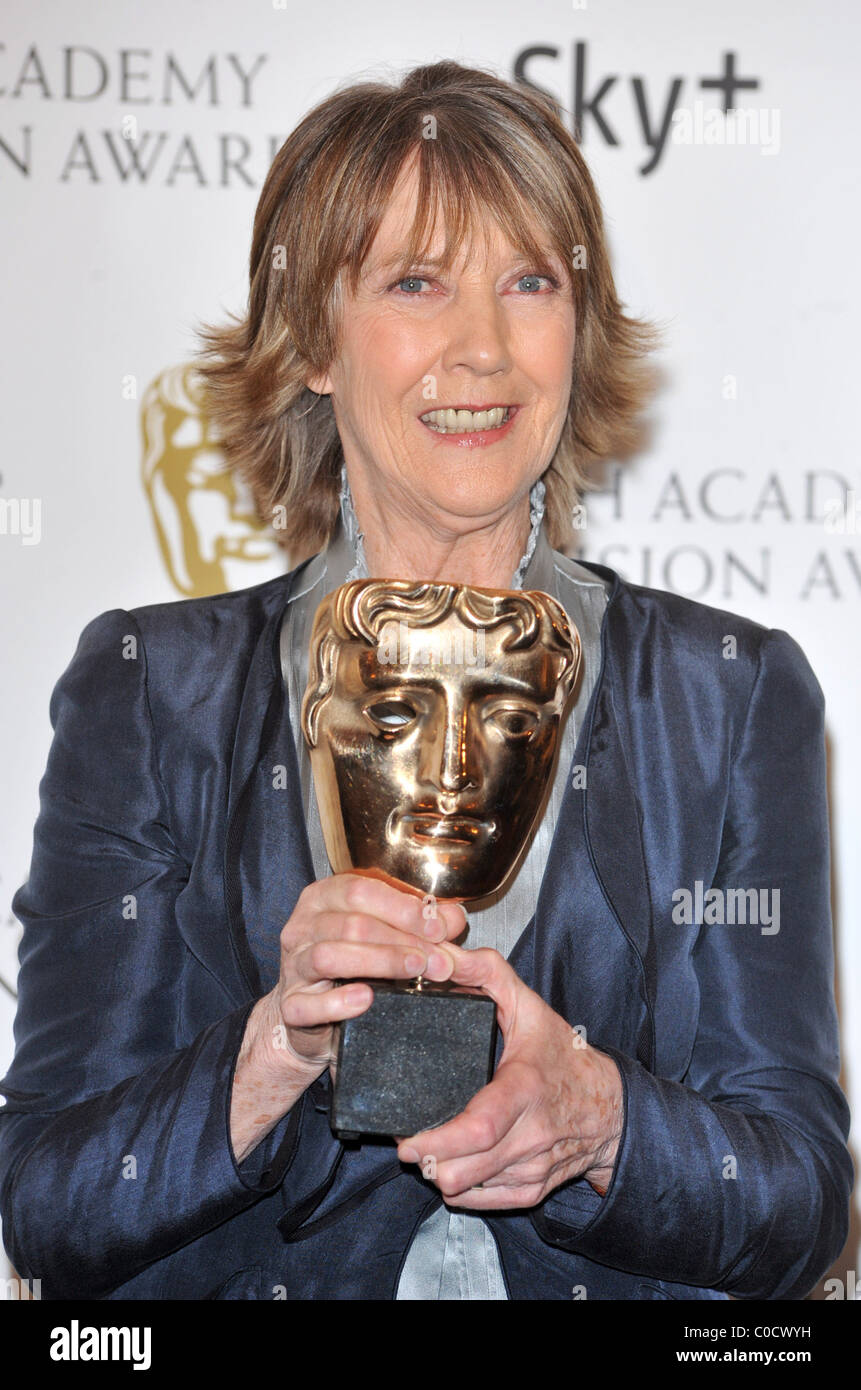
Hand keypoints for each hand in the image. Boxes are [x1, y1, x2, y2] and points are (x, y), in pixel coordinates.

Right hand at [230, 876, 464, 1162]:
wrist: (312, 1017)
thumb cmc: (351, 966)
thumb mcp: (384, 934)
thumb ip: (418, 922)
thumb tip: (452, 918)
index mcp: (324, 898)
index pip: (361, 890)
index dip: (404, 907)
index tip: (439, 926)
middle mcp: (303, 927)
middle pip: (351, 923)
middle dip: (401, 939)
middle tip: (437, 958)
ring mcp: (293, 966)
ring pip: (329, 955)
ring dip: (379, 962)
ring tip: (414, 971)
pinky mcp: (291, 1005)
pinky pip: (308, 1004)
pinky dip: (339, 1002)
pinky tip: (366, 998)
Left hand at [396, 945, 623, 1208]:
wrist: (611, 1108)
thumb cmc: (566, 1057)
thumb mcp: (529, 1006)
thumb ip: (487, 973)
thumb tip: (441, 956)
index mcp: (526, 1089)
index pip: (480, 1128)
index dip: (438, 1139)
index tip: (407, 1137)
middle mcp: (530, 1135)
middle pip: (464, 1169)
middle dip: (426, 1159)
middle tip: (407, 1137)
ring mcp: (531, 1168)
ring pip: (465, 1190)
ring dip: (439, 1172)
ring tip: (430, 1145)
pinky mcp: (530, 1191)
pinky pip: (478, 1201)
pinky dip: (460, 1186)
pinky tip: (457, 1160)